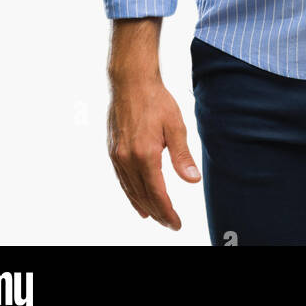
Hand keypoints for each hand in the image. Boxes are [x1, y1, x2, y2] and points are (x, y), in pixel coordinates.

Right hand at [107, 76, 199, 229]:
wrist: (130, 82)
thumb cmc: (156, 100)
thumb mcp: (175, 125)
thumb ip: (182, 156)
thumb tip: (192, 180)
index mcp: (145, 155)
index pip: (157, 193)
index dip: (167, 212)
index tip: (176, 224)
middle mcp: (127, 159)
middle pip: (143, 196)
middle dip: (158, 213)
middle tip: (169, 224)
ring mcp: (117, 156)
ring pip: (130, 190)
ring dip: (143, 206)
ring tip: (155, 217)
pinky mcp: (113, 151)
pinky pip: (122, 180)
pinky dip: (131, 193)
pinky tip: (137, 198)